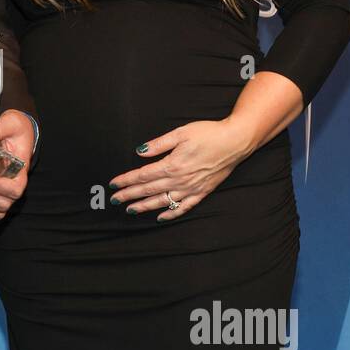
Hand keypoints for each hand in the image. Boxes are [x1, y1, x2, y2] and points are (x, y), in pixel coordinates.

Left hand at [108, 119, 249, 220]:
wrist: (236, 141)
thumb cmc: (209, 133)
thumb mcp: (181, 133)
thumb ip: (159, 144)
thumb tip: (140, 151)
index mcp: (172, 165)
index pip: (143, 176)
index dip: (126, 181)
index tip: (113, 184)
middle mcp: (180, 180)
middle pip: (149, 190)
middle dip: (129, 195)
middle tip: (115, 199)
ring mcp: (191, 188)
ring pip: (163, 201)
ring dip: (144, 206)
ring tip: (130, 210)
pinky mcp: (202, 192)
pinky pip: (184, 207)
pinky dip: (171, 213)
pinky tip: (160, 217)